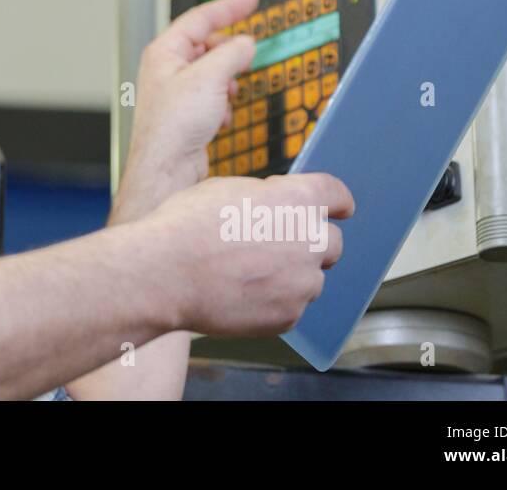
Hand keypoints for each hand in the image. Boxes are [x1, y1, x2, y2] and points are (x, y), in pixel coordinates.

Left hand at [113, 0, 258, 222]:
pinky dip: (222, 102)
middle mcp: (167, 69)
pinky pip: (212, 96)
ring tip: (228, 92)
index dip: (228, 6)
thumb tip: (245, 43)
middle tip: (247, 54)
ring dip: (227, 80)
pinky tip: (222, 115)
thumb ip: (231, 53)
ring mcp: (176, 92)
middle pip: (206, 45)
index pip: (200, 18)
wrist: (167, 169)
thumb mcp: (209, 78)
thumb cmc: (172, 126)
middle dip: (229, 52)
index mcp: (164, 51)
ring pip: (212, 72)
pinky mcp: (186, 114)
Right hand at [145, 172, 354, 336]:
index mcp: (296, 200)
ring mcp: (303, 282)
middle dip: (311, 242)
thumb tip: (275, 207)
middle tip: (278, 246)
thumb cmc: (186, 227)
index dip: (337, 202)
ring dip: (290, 275)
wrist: (165, 274)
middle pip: (332, 241)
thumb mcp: (226, 190)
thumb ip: (264, 198)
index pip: (336, 195)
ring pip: (310, 278)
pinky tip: (239, 294)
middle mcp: (310, 240)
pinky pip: (291, 306)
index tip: (341, 209)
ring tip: (245, 274)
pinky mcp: (290, 315)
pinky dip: (272, 302)